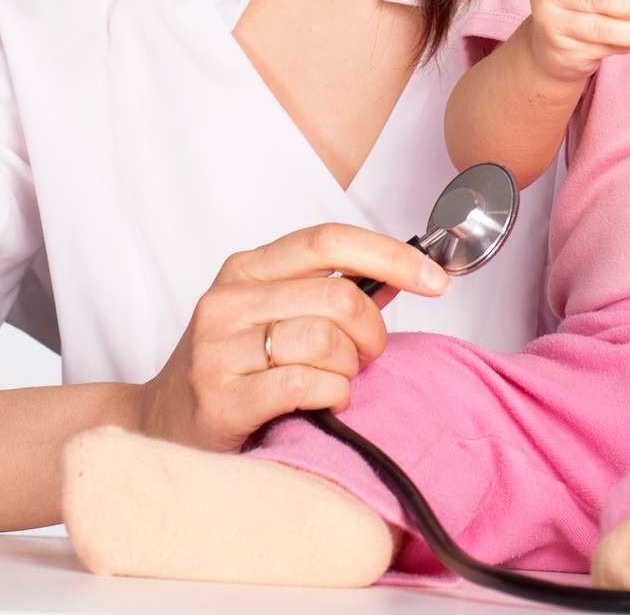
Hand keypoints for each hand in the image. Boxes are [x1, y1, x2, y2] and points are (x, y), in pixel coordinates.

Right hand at [135, 224, 450, 452]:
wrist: (156, 427)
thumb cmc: (230, 368)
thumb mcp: (272, 313)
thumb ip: (328, 289)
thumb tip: (404, 270)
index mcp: (246, 268)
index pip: (330, 240)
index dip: (391, 254)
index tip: (436, 277)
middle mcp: (228, 300)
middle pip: (339, 296)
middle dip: (373, 331)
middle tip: (368, 355)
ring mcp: (219, 349)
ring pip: (327, 341)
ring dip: (350, 369)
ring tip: (335, 382)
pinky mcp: (220, 398)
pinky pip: (306, 385)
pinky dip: (332, 396)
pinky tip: (323, 404)